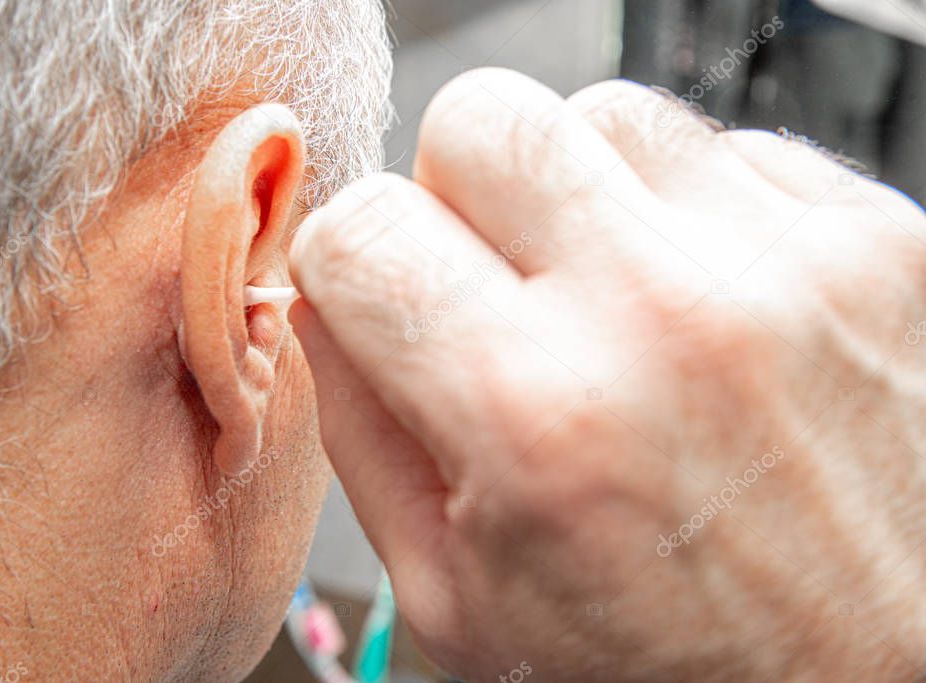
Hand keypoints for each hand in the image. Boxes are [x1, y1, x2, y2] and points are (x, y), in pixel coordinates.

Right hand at [288, 69, 925, 681]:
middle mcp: (661, 313)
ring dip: (577, 198)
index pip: (361, 229)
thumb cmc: (683, 670)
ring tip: (612, 303)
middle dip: (454, 197)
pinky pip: (727, 152)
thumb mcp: (464, 604)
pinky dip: (689, 217)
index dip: (354, 266)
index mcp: (531, 417)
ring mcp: (785, 259)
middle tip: (494, 284)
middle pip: (478, 119)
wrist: (889, 681)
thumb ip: (364, 438)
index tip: (386, 298)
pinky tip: (705, 311)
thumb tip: (326, 309)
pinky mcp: (878, 237)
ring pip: (602, 115)